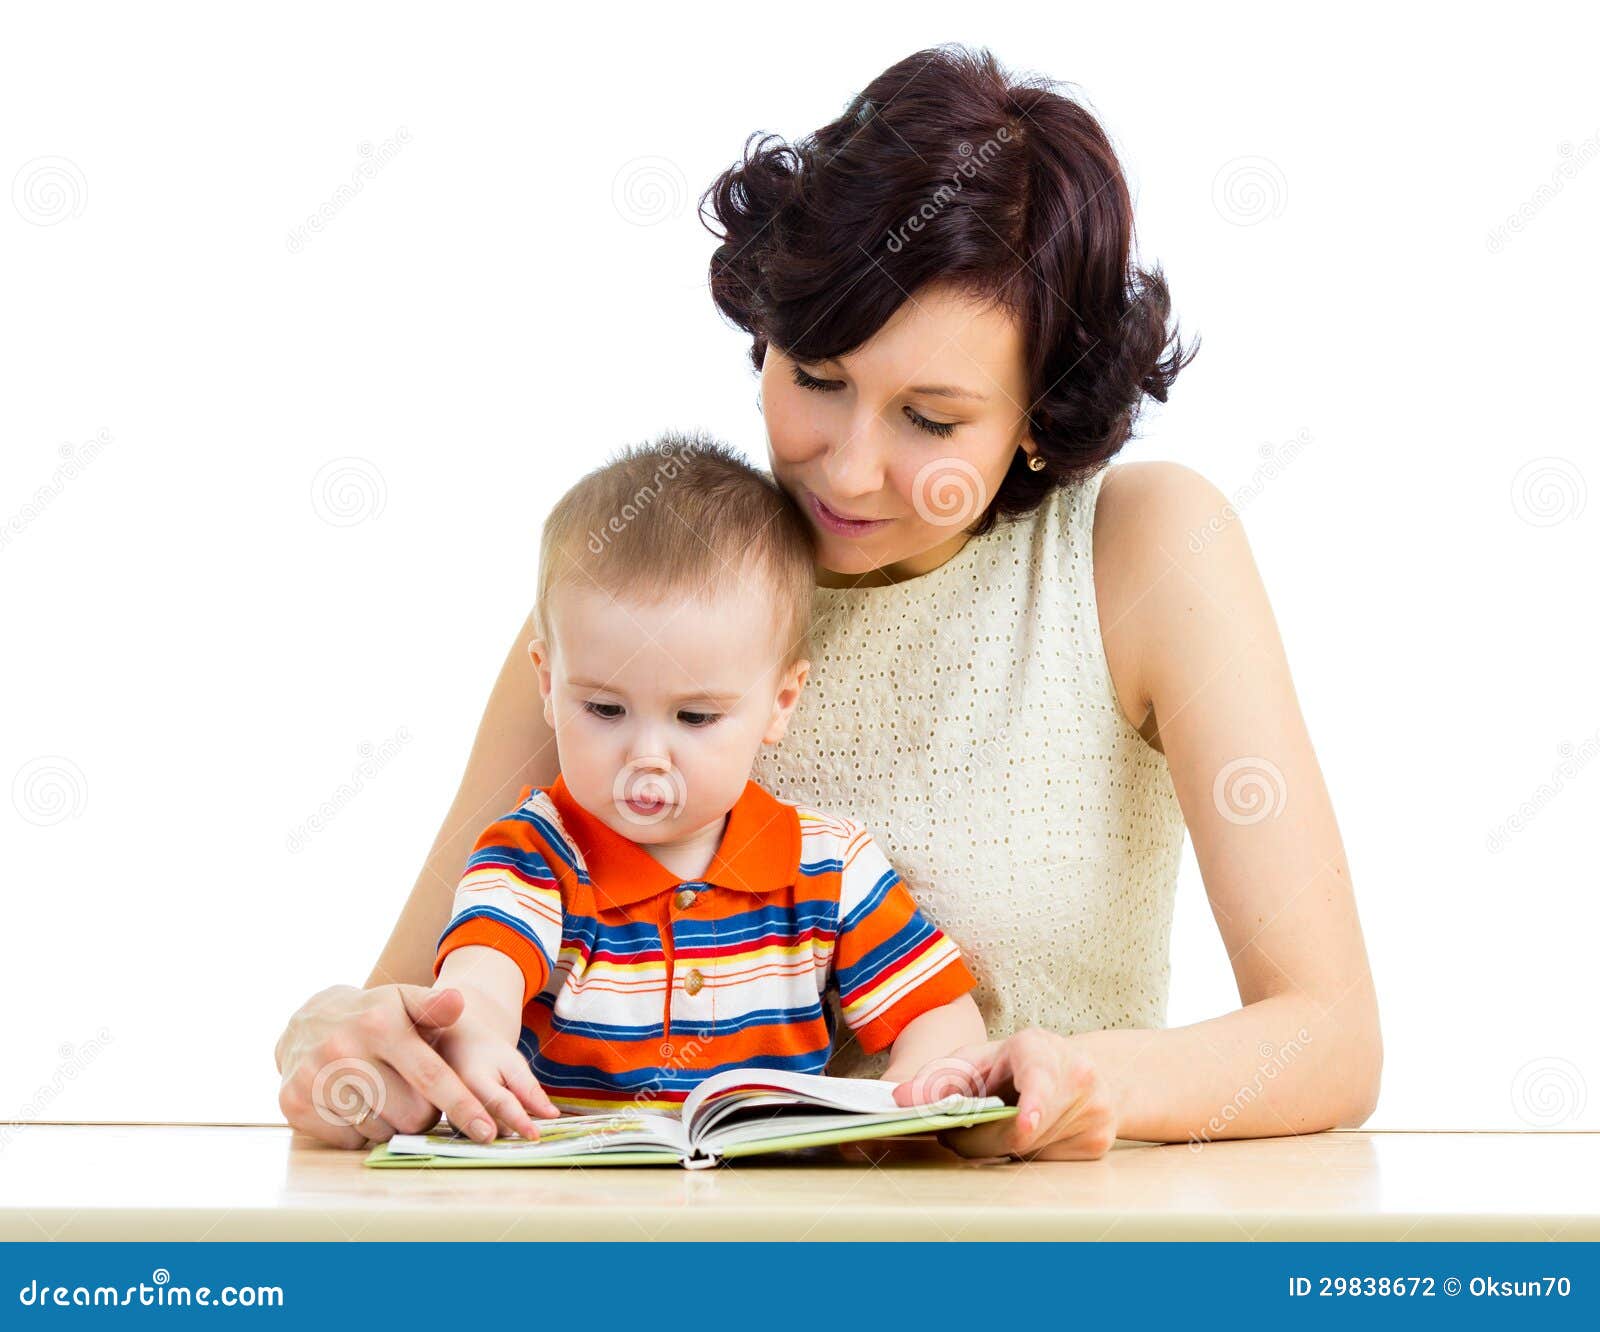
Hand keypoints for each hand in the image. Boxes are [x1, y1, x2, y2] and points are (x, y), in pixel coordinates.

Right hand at [275, 982, 546, 1149]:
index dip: (461, 1107)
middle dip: (422, 1114)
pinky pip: (348, 1141)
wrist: (307, 1020)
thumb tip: (458, 1002)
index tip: (486, 1132)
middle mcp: (344, 1051)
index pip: (431, 1076)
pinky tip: (354, 1104)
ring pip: (379, 1132)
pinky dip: (359, 1131)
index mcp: (379, 1024)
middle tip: (415, 1097)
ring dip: (389, 1123)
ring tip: (381, 1095)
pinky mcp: (294, 1104)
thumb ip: (434, 1005)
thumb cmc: (373, 1014)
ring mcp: (314, 1079)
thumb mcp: (403, 1000)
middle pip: (409, 1115)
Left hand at [889, 1028, 1118, 1160]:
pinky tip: (1027, 1134)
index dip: (1033, 1101)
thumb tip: (897, 1100)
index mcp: (1039, 1047)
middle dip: (983, 1139)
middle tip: (956, 1138)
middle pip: (1023, 1129)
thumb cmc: (1013, 1065)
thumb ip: (935, 1079)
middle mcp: (1077, 1075)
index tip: (1026, 1122)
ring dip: (1002, 1149)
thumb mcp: (974, 1061)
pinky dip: (1028, 1154)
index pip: (1039, 1075)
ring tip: (995, 1127)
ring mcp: (1095, 1109)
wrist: (1076, 1070)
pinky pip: (1049, 1161)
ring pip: (1034, 1149)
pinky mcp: (1100, 1140)